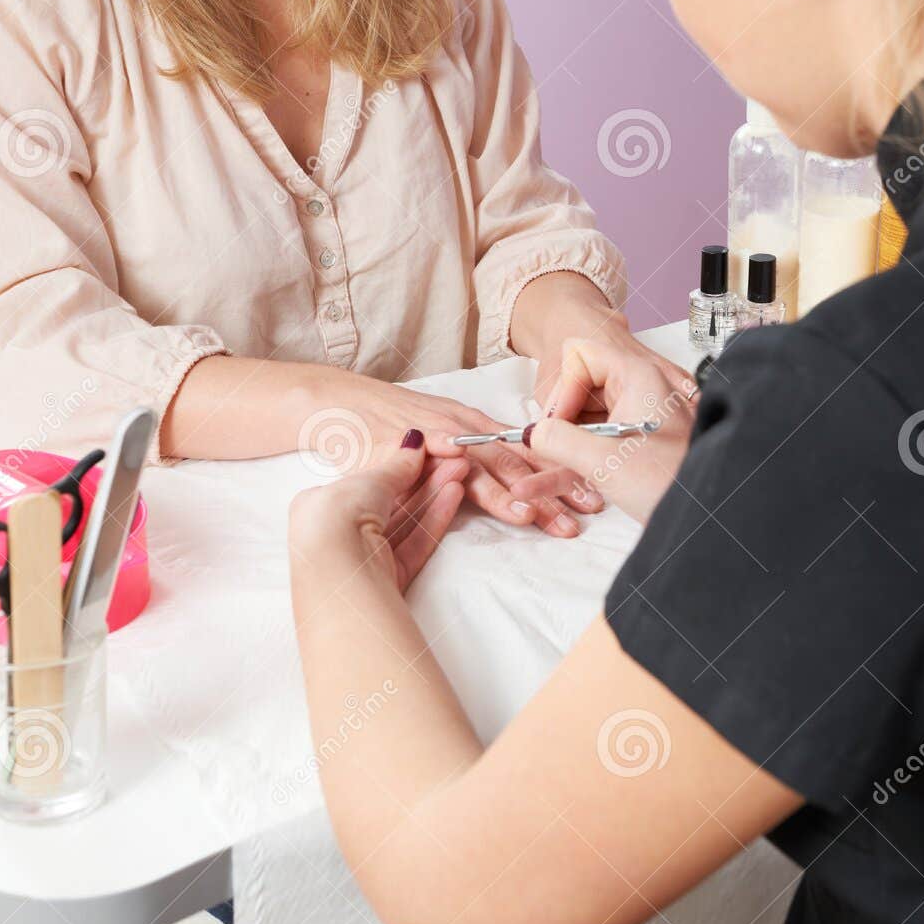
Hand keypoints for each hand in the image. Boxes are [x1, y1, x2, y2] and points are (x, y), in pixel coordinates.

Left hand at [289, 438, 468, 595]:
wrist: (338, 571)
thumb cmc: (337, 519)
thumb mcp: (367, 481)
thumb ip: (395, 465)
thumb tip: (414, 441)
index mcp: (318, 509)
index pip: (364, 484)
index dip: (397, 467)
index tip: (426, 452)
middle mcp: (337, 536)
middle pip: (388, 503)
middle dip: (422, 479)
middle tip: (453, 459)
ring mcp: (362, 561)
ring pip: (403, 523)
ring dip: (432, 495)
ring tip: (461, 473)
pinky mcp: (385, 581)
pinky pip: (412, 545)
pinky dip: (433, 520)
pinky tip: (453, 495)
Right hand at [299, 368, 605, 538]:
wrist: (333, 403)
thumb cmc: (381, 428)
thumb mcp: (432, 443)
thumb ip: (464, 463)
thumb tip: (495, 488)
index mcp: (474, 427)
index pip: (527, 451)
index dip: (561, 471)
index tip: (590, 496)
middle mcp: (466, 426)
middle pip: (521, 458)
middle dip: (557, 486)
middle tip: (589, 512)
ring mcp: (443, 433)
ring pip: (494, 466)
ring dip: (524, 494)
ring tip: (550, 520)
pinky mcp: (417, 443)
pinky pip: (456, 466)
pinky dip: (481, 483)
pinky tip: (503, 501)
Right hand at [509, 333, 699, 523]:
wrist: (704, 516)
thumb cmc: (668, 483)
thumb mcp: (603, 460)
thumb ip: (559, 440)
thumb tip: (534, 433)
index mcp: (637, 377)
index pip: (580, 356)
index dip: (561, 390)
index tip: (554, 425)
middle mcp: (639, 391)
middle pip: (578, 389)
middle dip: (555, 422)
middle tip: (542, 449)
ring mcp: (637, 420)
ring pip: (583, 423)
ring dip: (555, 449)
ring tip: (527, 481)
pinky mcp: (635, 448)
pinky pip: (594, 447)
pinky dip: (571, 464)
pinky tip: (541, 486)